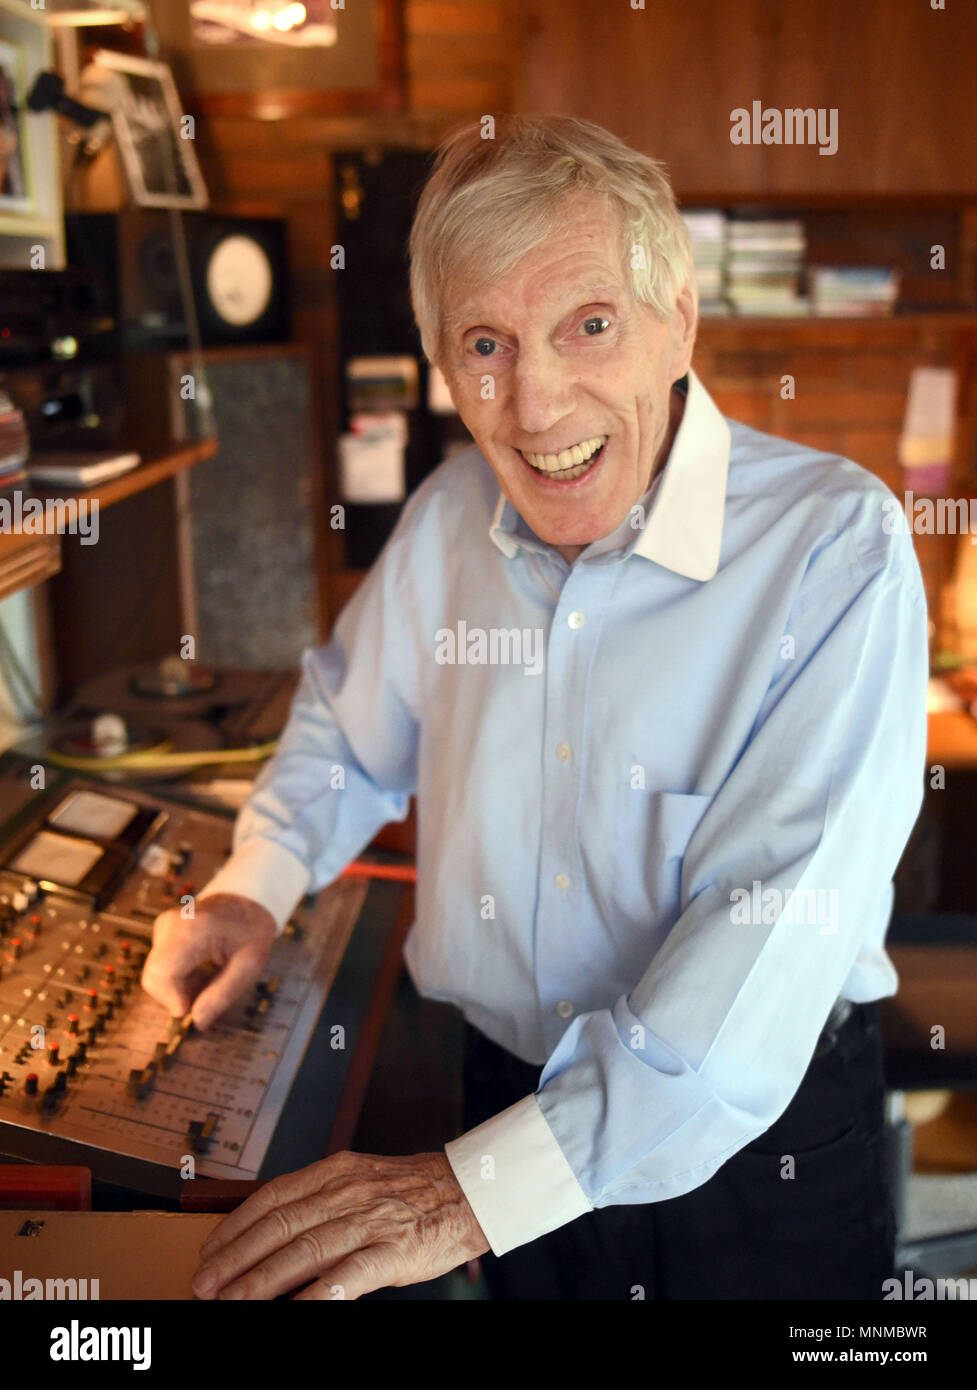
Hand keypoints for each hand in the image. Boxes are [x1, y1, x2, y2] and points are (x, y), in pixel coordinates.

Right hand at [141, 892, 275, 1029]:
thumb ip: (222, 995)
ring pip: (156, 977)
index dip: (172, 1000)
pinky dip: (179, 980)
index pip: (161, 975)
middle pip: (154, 979)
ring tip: (210, 980)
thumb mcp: (249, 965)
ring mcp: (163, 927)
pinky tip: (201, 973)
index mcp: (193, 929)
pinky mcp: (161, 933)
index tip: (194, 1009)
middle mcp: (170, 925)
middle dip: (177, 997)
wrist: (246, 899)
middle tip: (208, 995)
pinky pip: (160, 969)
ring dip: (180, 989)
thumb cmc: (251, 929)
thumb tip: (197, 1022)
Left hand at [191, 1150, 490, 1299]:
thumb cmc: (412, 1190)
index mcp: (335, 1171)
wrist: (471, 1190)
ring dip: (261, 1281)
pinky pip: (345, 1277)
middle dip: (235, 1259)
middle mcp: (346, 1192)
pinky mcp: (392, 1251)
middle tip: (204, 1286)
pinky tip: (292, 1312)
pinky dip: (315, 1296)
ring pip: (303, 1251)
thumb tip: (272, 1231)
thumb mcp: (360, 1179)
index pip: (272, 1197)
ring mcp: (369, 1221)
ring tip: (233, 1303)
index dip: (235, 1226)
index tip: (208, 1252)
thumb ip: (320, 1199)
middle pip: (279, 1226)